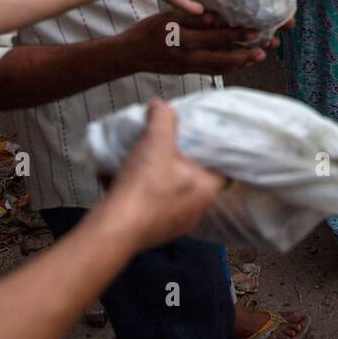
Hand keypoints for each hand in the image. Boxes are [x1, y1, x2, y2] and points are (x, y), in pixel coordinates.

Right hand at [104, 100, 223, 251]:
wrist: (113, 228)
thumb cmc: (143, 188)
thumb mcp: (156, 142)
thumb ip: (163, 118)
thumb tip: (160, 106)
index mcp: (206, 190)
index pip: (224, 169)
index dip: (215, 152)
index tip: (203, 140)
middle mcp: (196, 210)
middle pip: (195, 179)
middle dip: (182, 163)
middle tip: (170, 146)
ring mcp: (175, 224)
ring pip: (173, 194)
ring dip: (161, 178)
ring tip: (146, 161)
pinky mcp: (153, 232)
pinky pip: (153, 207)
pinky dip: (143, 194)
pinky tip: (127, 182)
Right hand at [121, 11, 274, 74]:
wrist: (130, 55)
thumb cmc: (147, 31)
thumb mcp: (166, 17)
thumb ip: (190, 17)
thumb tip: (213, 17)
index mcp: (185, 41)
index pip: (216, 38)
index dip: (237, 35)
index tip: (255, 31)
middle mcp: (190, 58)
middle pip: (225, 59)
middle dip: (248, 54)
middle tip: (266, 48)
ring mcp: (190, 68)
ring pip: (221, 68)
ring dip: (242, 63)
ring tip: (259, 56)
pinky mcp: (189, 72)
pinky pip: (213, 71)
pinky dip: (228, 67)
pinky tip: (240, 63)